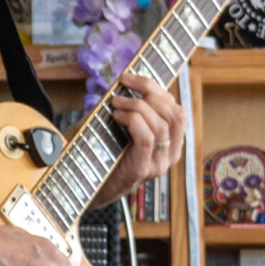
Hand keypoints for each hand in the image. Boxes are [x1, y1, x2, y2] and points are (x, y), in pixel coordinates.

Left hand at [86, 76, 181, 208]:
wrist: (86, 188)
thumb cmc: (101, 153)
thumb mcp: (120, 128)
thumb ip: (131, 111)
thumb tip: (126, 81)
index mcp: (170, 142)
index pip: (177, 110)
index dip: (158, 89)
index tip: (133, 77)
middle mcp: (170, 153)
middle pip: (175, 114)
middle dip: (150, 92)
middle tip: (125, 84)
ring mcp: (159, 163)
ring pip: (163, 125)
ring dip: (138, 106)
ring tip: (117, 102)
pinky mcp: (142, 169)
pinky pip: (147, 139)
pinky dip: (133, 121)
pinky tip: (117, 117)